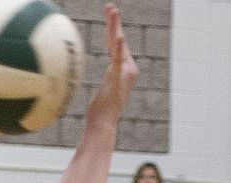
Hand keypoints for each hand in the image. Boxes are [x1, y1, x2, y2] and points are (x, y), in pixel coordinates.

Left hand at [89, 4, 137, 122]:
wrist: (103, 123)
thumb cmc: (101, 110)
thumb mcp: (106, 89)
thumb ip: (110, 78)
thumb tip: (106, 74)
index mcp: (126, 69)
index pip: (117, 45)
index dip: (113, 29)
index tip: (109, 14)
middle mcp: (129, 68)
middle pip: (118, 41)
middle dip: (114, 22)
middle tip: (109, 6)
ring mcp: (125, 72)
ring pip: (117, 44)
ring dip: (114, 26)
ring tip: (111, 10)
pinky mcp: (117, 77)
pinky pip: (117, 59)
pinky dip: (117, 46)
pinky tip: (117, 35)